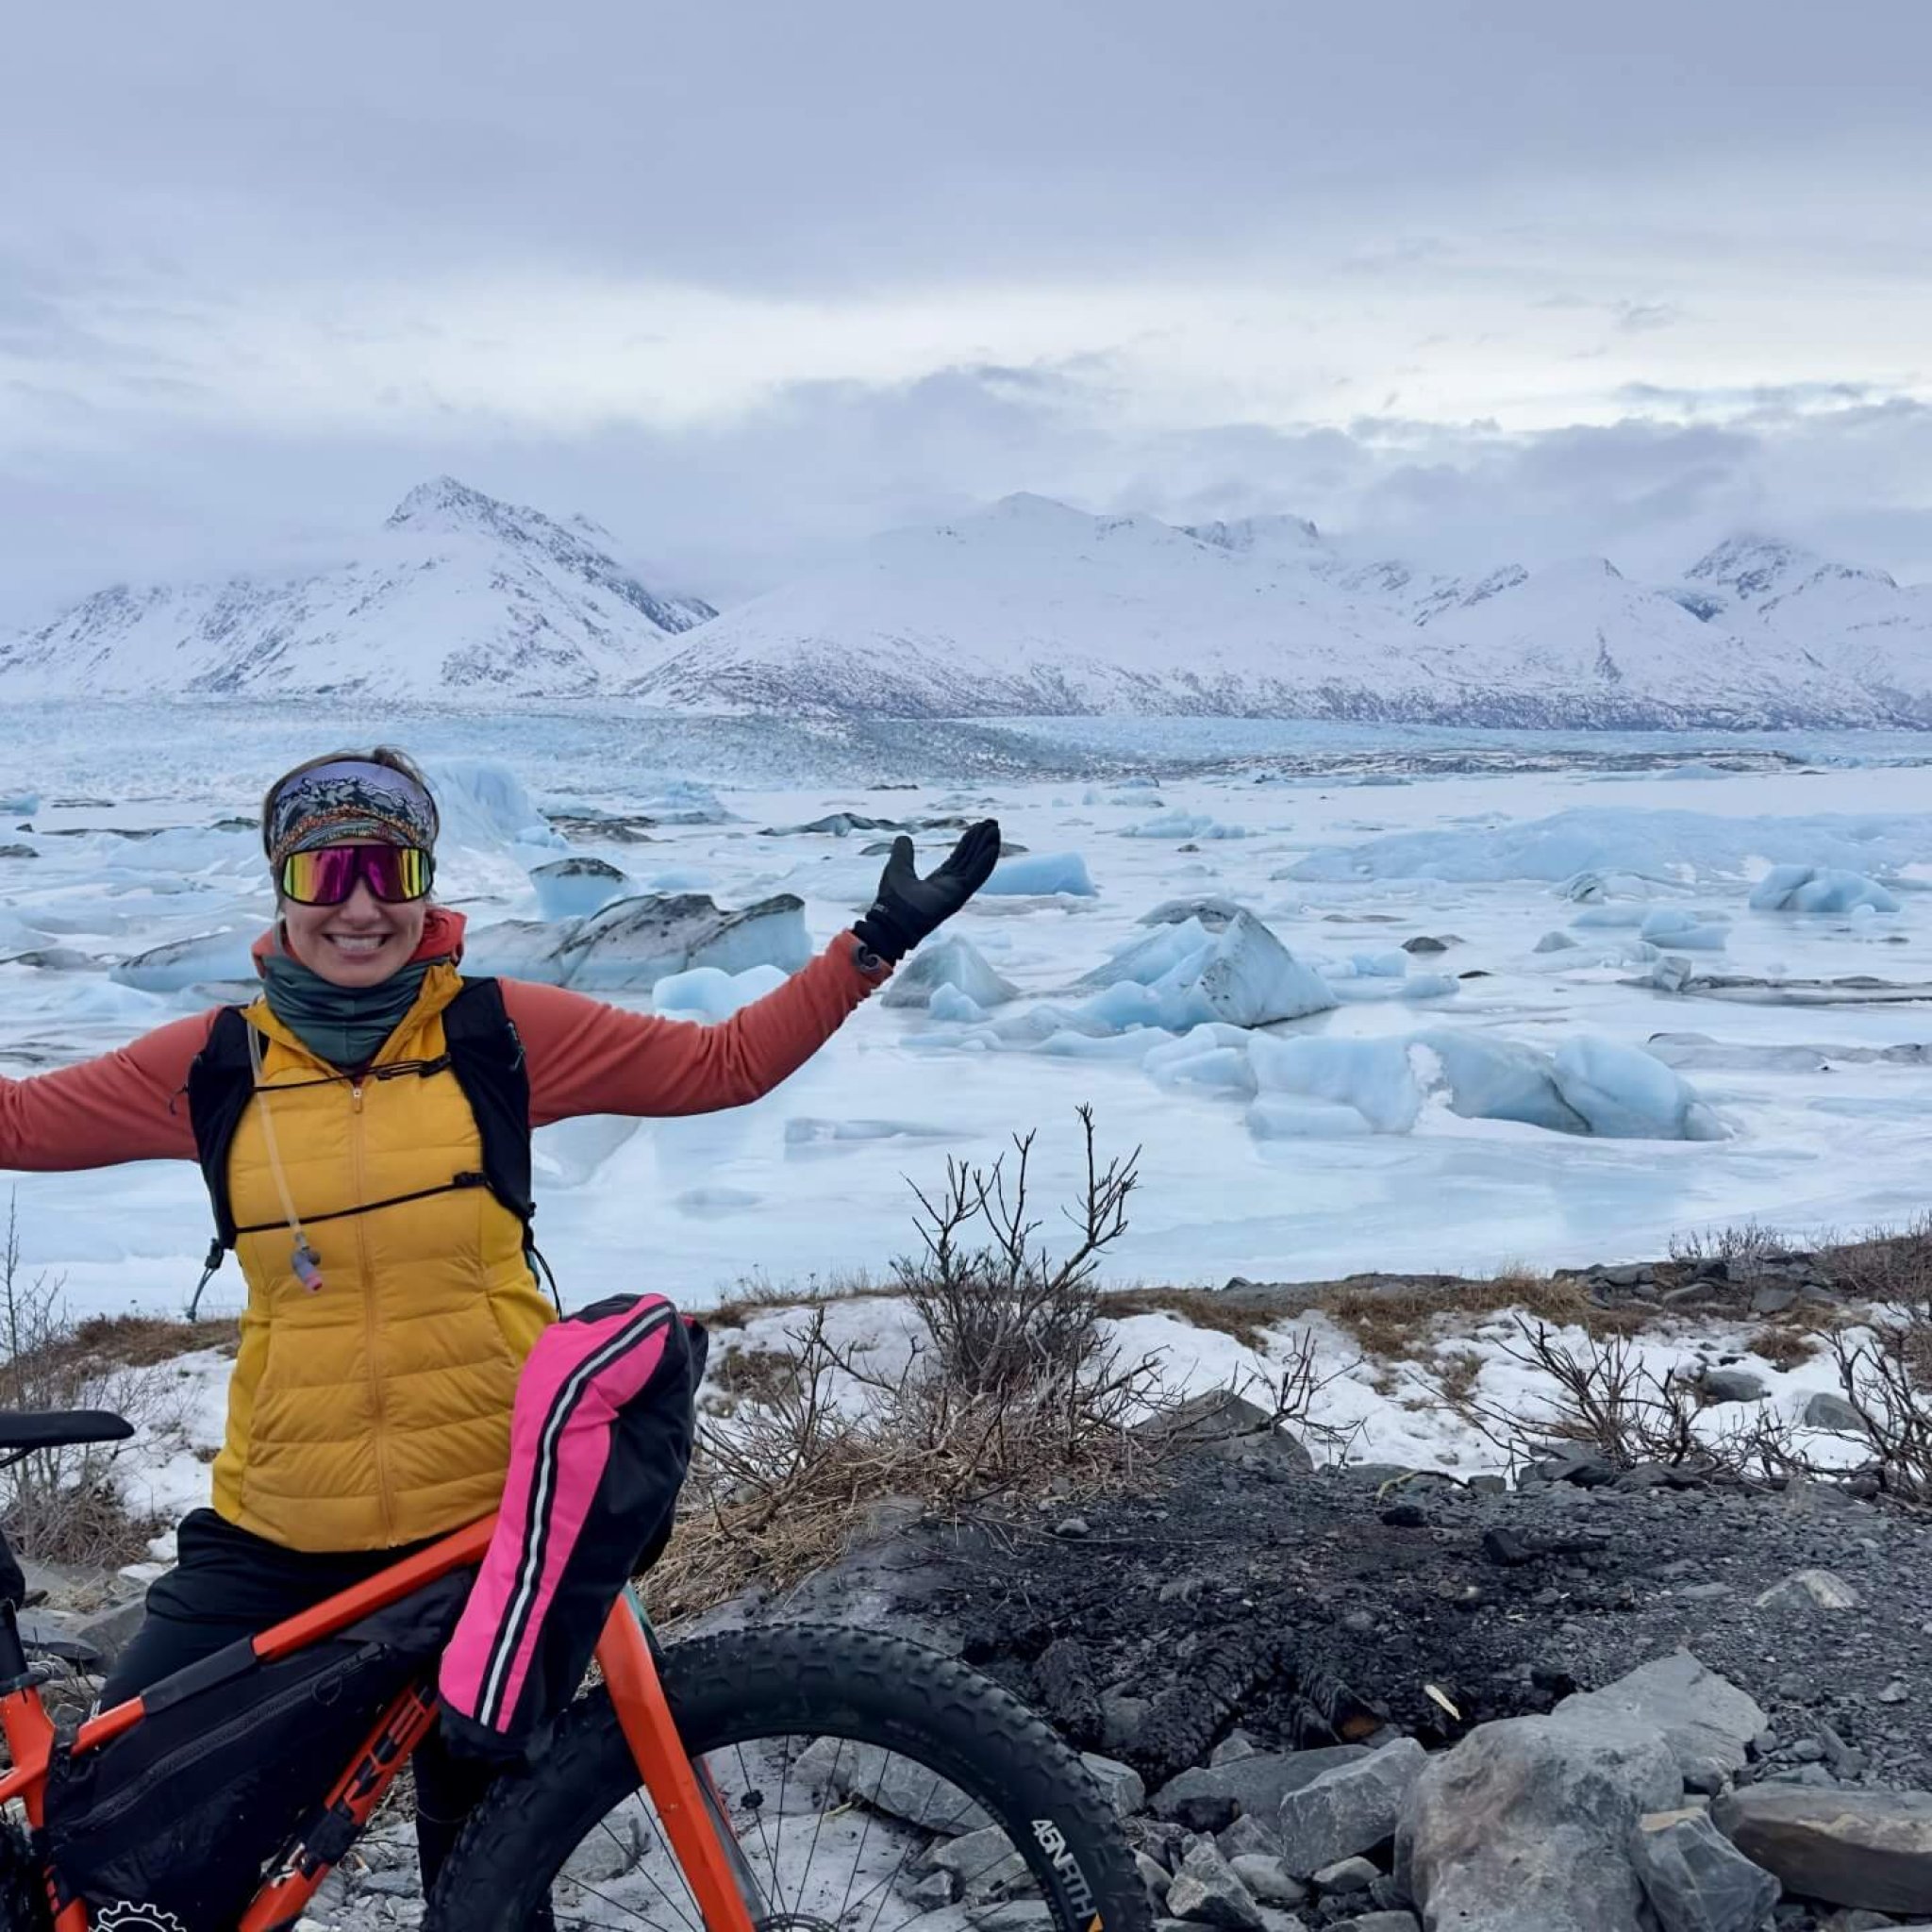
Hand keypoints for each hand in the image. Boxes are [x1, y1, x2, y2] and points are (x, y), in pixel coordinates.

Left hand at [852, 820, 1000, 961]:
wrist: (892, 919)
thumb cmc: (893, 899)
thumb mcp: (898, 867)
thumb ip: (903, 852)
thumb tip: (904, 837)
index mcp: (940, 881)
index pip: (959, 858)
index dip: (969, 842)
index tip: (978, 827)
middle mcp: (952, 886)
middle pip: (971, 859)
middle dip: (981, 840)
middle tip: (992, 822)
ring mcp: (957, 891)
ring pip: (977, 865)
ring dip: (987, 847)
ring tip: (995, 829)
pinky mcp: (959, 895)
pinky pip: (976, 876)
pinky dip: (985, 862)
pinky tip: (992, 847)